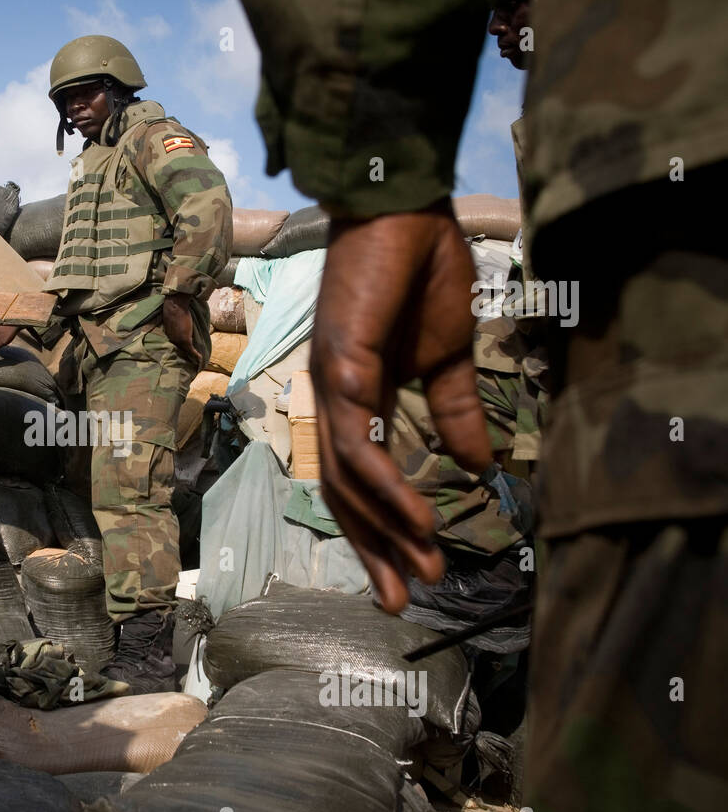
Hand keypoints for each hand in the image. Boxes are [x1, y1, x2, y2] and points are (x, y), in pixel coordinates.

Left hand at [162, 292, 201, 367]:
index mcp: (169, 335)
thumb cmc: (174, 309)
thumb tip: (181, 321)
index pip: (175, 344)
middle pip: (180, 350)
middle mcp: (172, 339)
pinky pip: (191, 350)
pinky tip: (200, 358)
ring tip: (198, 361)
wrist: (175, 306)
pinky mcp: (185, 340)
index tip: (185, 354)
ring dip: (192, 357)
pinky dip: (196, 355)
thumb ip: (176, 323)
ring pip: (186, 351)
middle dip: (186, 356)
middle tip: (192, 361)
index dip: (181, 349)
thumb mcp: (173, 318)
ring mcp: (178, 341)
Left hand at [312, 204, 490, 613]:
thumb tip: (479, 466)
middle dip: (374, 550)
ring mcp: (331, 388)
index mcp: (357, 402)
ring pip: (350, 479)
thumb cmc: (420, 273)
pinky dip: (386, 481)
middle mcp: (335, 404)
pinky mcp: (341, 368)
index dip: (382, 529)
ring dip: (387, 527)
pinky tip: (416, 514)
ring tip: (421, 567)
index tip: (410, 574)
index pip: (363, 481)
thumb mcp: (447, 357)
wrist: (405, 210)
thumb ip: (453, 411)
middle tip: (400, 601)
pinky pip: (359, 440)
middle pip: (346, 495)